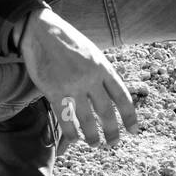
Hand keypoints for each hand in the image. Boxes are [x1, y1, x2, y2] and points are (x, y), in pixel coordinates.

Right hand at [19, 8, 138, 150]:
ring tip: (94, 144)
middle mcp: (90, 77)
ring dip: (92, 136)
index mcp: (103, 67)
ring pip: (86, 119)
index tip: (134, 131)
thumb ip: (101, 72)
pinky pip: (65, 118)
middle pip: (105, 112)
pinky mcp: (53, 90)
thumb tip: (110, 93)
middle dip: (112, 131)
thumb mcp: (91, 52)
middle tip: (113, 143)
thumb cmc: (67, 41)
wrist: (41, 31)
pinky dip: (71, 132)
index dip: (129, 116)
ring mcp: (72, 84)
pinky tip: (74, 139)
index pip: (121, 97)